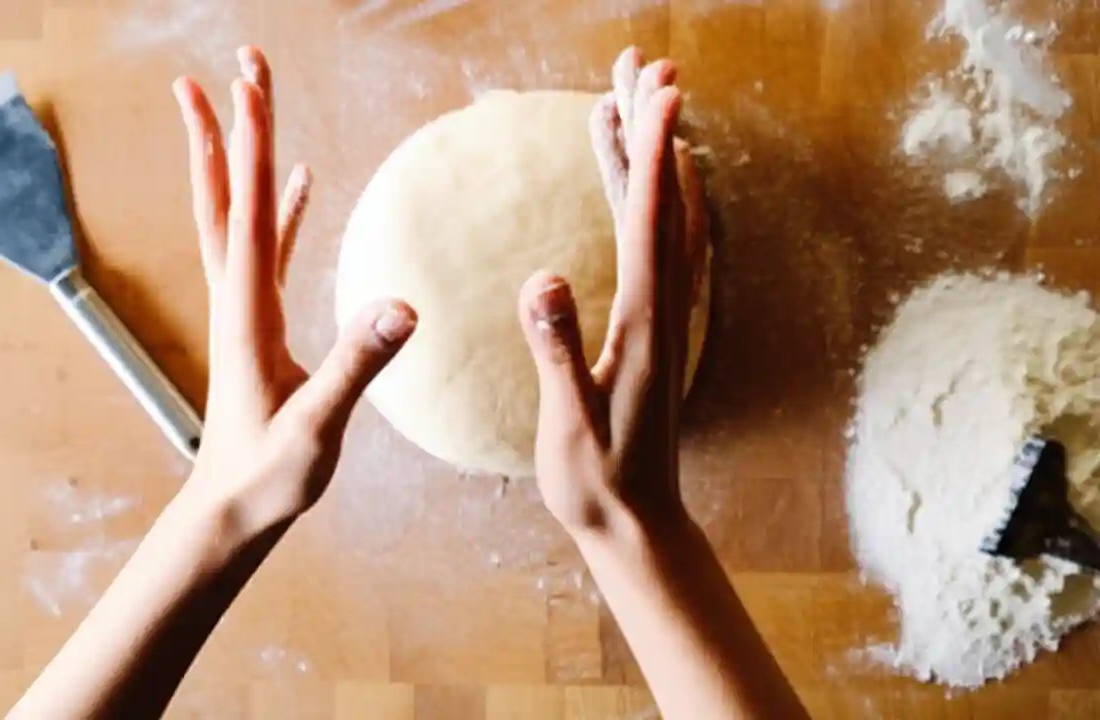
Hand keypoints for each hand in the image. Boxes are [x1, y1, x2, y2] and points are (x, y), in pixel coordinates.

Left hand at [173, 47, 416, 531]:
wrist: (232, 507)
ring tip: (243, 100)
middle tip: (235, 67)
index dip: (250, 145)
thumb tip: (403, 306)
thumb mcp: (318, 426)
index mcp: (248, 311)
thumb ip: (357, 366)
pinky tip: (298, 180)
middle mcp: (238, 296)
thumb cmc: (270, 473)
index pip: (248, 211)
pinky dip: (276, 204)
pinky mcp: (260, 320)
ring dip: (240, 154)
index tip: (248, 85)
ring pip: (235, 212)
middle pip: (228, 193)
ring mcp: (245, 305)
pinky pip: (265, 245)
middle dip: (230, 126)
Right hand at [519, 48, 707, 533]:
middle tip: (643, 63)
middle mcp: (662, 309)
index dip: (652, 151)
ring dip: (650, 154)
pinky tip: (646, 178)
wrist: (635, 521)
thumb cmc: (597, 479)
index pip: (650, 221)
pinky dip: (653, 198)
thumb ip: (557, 350)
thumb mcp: (568, 422)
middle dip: (654, 128)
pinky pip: (658, 246)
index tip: (656, 89)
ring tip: (628, 96)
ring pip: (662, 217)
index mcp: (643, 323)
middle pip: (664, 201)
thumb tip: (541, 278)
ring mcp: (661, 316)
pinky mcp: (652, 328)